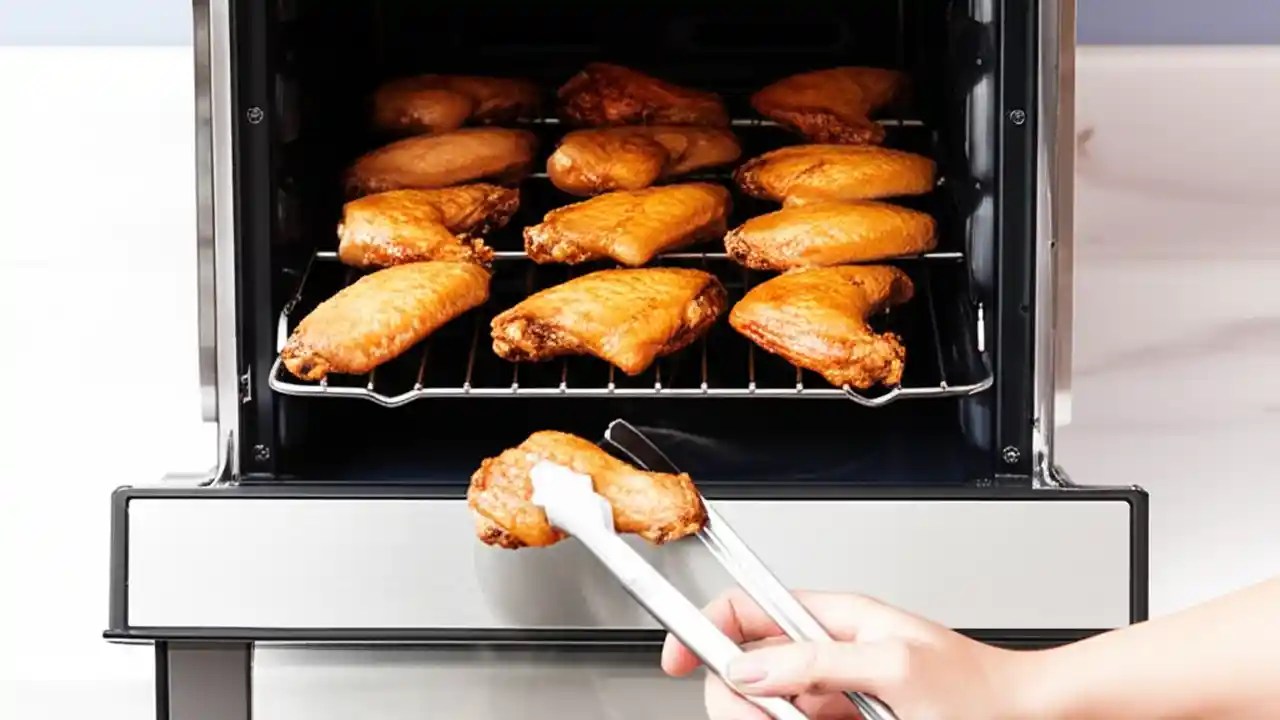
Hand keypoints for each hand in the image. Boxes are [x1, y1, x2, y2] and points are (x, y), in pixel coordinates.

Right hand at [661, 589, 1041, 719]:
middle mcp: (829, 650)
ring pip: (772, 708)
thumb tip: (750, 668)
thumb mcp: (891, 667)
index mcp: (835, 618)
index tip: (677, 661)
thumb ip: (815, 661)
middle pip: (748, 670)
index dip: (705, 630)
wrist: (1025, 716)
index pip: (747, 610)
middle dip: (743, 699)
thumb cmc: (979, 689)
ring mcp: (837, 690)